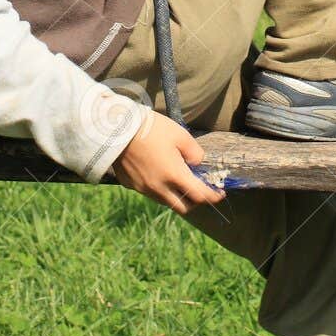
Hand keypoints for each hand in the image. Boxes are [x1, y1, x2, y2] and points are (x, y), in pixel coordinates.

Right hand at [110, 112, 225, 214]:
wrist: (115, 129)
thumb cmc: (150, 128)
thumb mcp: (180, 134)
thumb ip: (194, 152)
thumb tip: (197, 164)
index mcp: (173, 175)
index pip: (200, 195)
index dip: (213, 196)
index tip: (220, 193)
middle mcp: (159, 187)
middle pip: (183, 207)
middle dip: (195, 201)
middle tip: (200, 189)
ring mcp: (143, 189)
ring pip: (166, 202)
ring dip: (176, 196)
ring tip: (179, 180)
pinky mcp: (131, 186)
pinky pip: (150, 193)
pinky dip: (159, 189)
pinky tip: (158, 173)